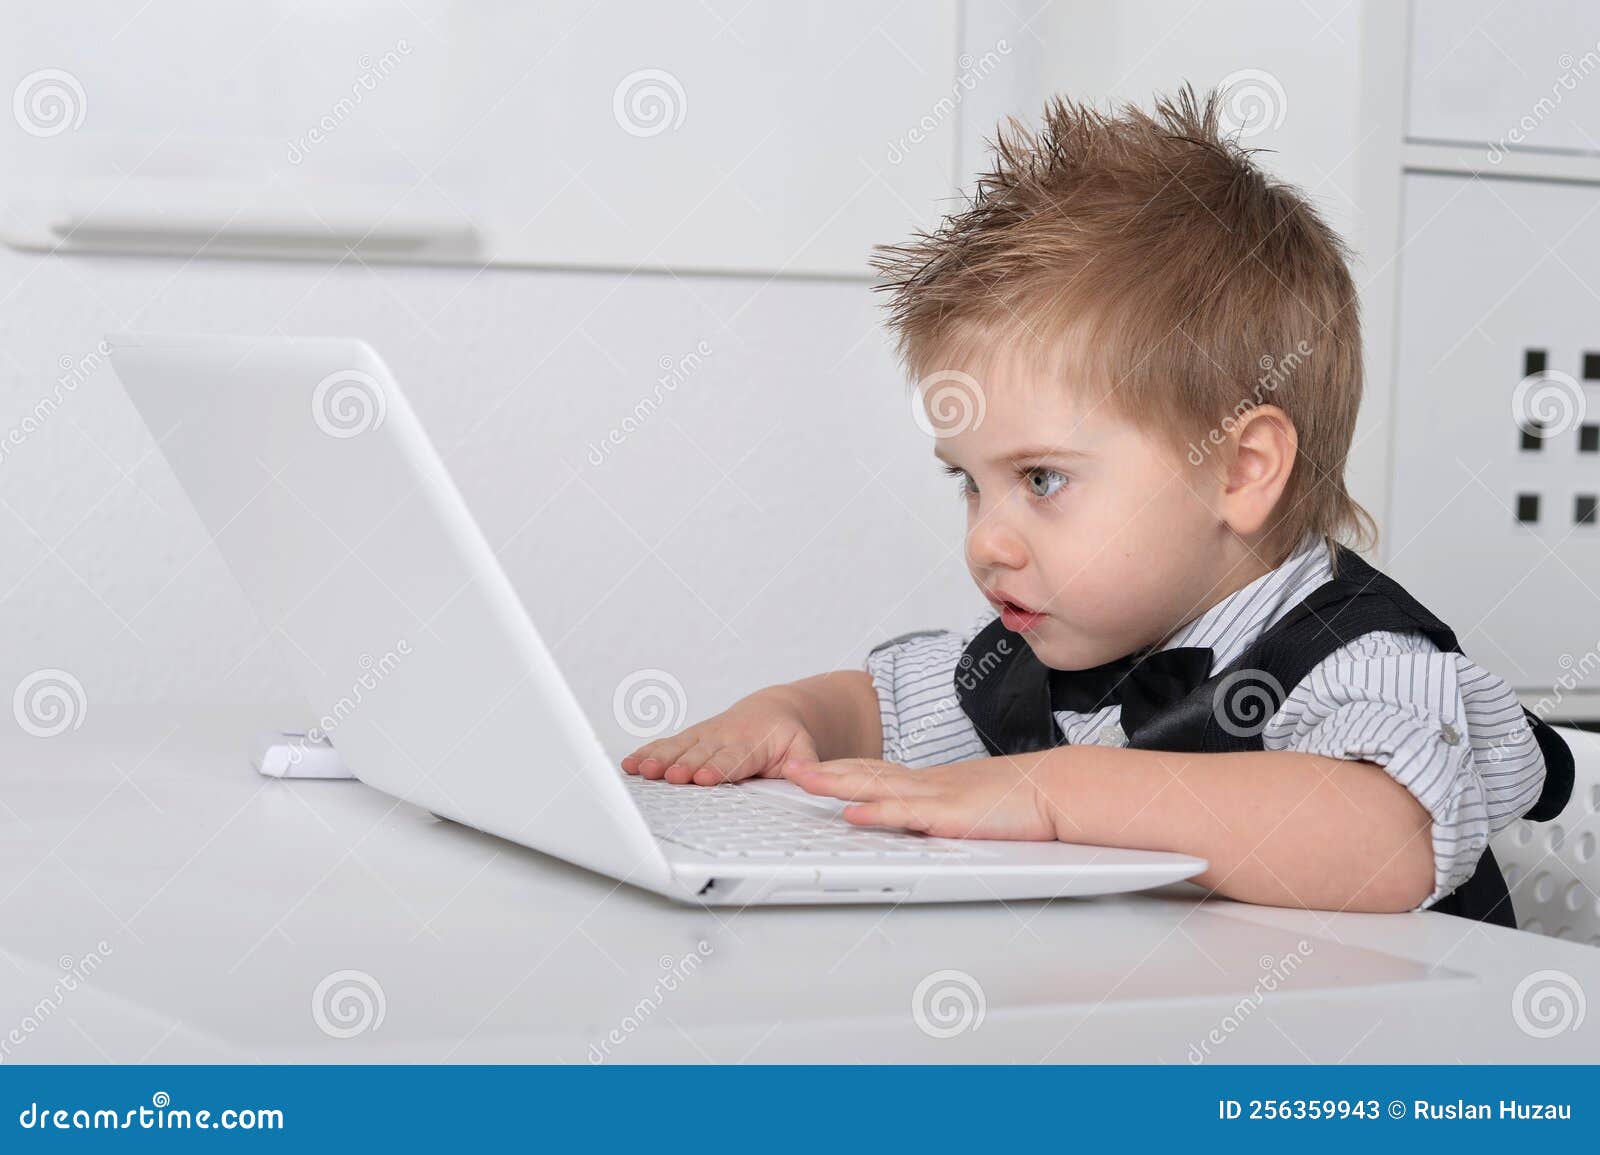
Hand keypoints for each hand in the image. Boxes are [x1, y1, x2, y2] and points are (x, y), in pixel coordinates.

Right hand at [620, 692, 818, 785]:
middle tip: (671, 777)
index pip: (734, 760)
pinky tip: (631, 764)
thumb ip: (805, 764)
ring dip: (660, 760)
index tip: (704, 777)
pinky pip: (667, 745)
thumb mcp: (803, 749)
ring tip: (642, 770)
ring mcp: (705, 737)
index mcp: (753, 745)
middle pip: (701, 756)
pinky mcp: (691, 737)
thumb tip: (803, 774)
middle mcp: (725, 738)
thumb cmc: (787, 736)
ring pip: (679, 749)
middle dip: (685, 767)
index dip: (718, 769)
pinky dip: (648, 753)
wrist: (774, 711)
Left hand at [782, 757, 1058, 840]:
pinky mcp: (953, 815)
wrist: (1059, 789)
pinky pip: (908, 814)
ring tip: (801, 780)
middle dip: (826, 772)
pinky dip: (877, 812)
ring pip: (878, 787)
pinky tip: (851, 813)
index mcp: (933, 783)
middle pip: (867, 773)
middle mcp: (929, 784)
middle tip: (789, 768)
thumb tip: (930, 822)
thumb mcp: (976, 804)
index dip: (843, 770)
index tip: (812, 768)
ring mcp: (939, 797)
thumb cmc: (1025, 799)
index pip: (878, 772)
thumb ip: (948, 811)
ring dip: (837, 784)